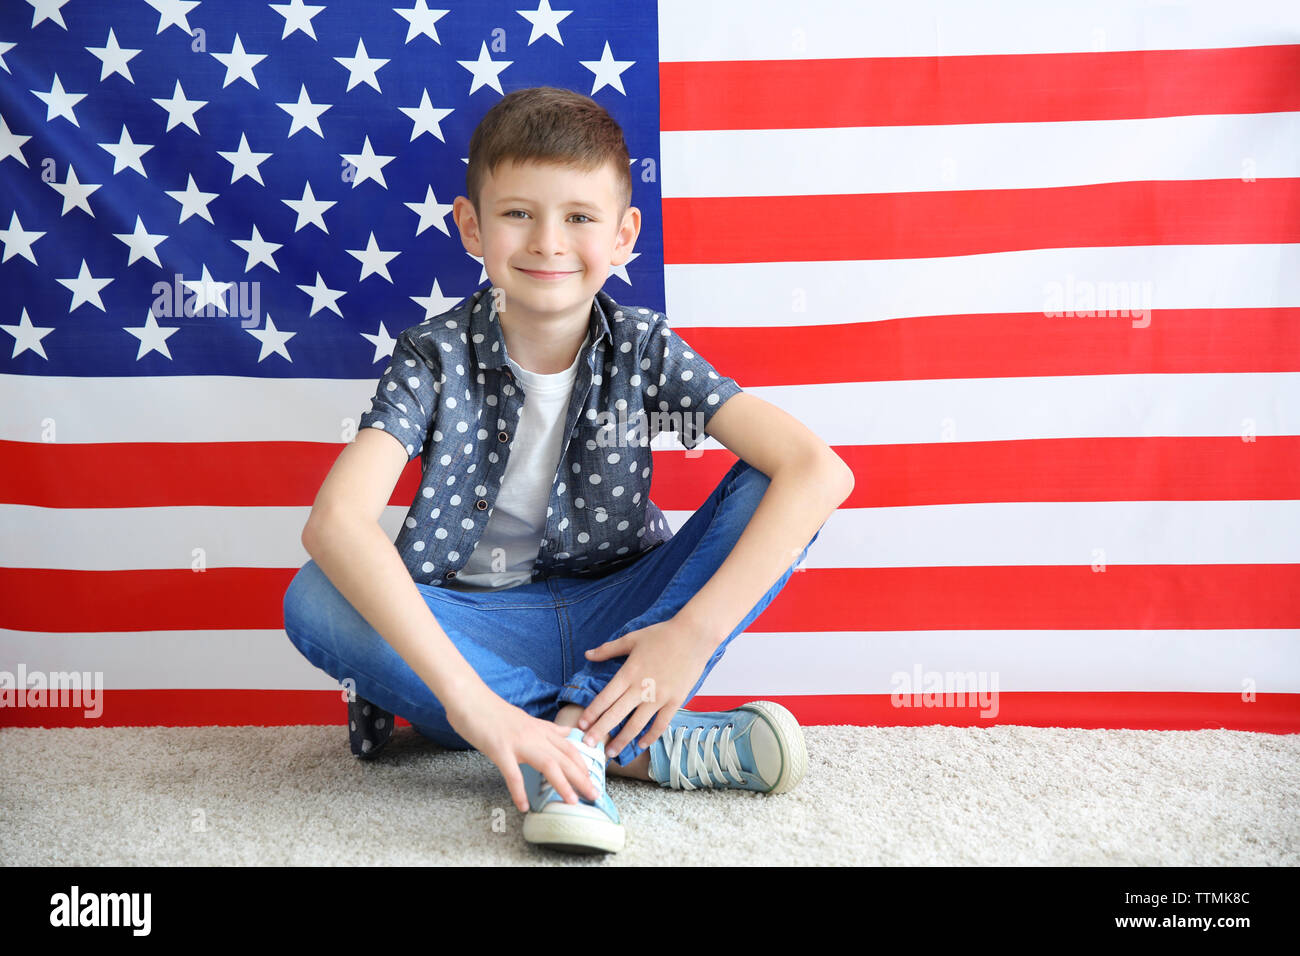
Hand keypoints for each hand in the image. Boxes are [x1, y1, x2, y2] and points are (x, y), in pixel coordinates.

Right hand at [444, 686, 598, 813]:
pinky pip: (512, 774)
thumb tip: (564, 732)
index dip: (582, 764)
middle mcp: (533, 735)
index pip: (568, 747)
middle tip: (595, 795)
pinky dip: (519, 791)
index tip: (592, 778)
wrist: (469, 697)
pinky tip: (523, 806)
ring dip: (562, 785)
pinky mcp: (499, 749)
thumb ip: (545, 728)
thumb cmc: (491, 710)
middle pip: (564, 758)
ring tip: (572, 802)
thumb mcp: (524, 718)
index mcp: (538, 728)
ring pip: (548, 765)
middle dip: (581, 778)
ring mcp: (517, 742)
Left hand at [577, 616, 717, 758]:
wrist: (694, 635)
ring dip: (622, 740)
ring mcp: (659, 697)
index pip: (605, 698)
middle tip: (587, 745)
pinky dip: (650, 737)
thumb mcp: (632, 638)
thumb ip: (608, 649)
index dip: (591, 713)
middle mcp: (641, 688)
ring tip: (610, 753)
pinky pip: (660, 724)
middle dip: (600, 731)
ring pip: (636, 725)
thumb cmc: (662, 634)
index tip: (581, 726)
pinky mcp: (675, 701)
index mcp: (629, 673)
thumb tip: (587, 654)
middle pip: (616, 714)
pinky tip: (640, 745)